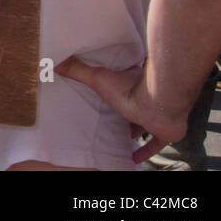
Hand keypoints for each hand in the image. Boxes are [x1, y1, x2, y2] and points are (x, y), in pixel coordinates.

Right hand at [55, 56, 186, 162]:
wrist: (158, 104)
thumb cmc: (129, 89)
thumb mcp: (98, 79)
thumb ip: (78, 70)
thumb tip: (55, 62)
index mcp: (132, 82)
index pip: (124, 83)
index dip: (116, 87)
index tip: (107, 93)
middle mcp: (147, 98)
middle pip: (134, 104)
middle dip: (123, 111)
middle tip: (109, 117)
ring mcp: (157, 116)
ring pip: (146, 123)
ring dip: (135, 130)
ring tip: (120, 136)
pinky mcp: (165, 132)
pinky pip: (155, 143)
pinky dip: (145, 151)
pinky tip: (134, 158)